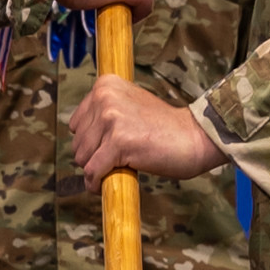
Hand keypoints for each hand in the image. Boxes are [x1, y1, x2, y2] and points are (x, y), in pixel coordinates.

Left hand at [70, 74, 223, 187]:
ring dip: (96, 170)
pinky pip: (94, 171)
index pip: (76, 123)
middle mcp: (104, 97)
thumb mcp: (128, 106)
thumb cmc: (164, 127)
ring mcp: (111, 119)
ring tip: (116, 168)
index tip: (106, 148)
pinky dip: (96, 183)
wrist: (194, 137)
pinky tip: (105, 184)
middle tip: (115, 160)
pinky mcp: (118, 142)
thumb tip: (79, 138)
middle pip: (77, 142)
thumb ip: (103, 114)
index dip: (90, 141)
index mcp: (105, 85)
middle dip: (93, 157)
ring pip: (82, 158)